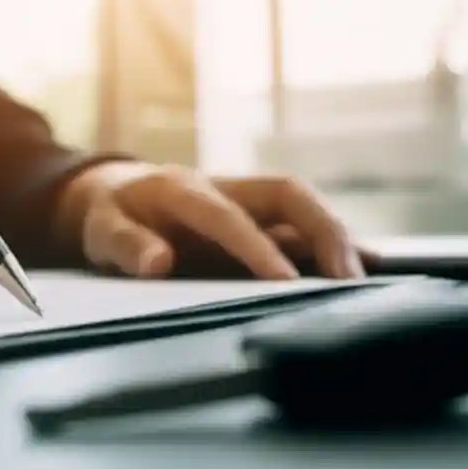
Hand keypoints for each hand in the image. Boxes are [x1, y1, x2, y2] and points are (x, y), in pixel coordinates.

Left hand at [55, 162, 363, 278]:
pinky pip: (301, 225)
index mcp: (181, 188)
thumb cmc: (109, 215)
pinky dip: (332, 244)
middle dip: (320, 230)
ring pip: (302, 207)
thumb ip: (127, 246)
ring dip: (335, 238)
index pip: (226, 215)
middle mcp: (223, 186)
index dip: (256, 246)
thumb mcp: (102, 230)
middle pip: (286, 194)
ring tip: (362, 279)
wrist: (113, 192)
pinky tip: (366, 267)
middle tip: (345, 278)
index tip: (284, 282)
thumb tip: (157, 264)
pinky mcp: (258, 216)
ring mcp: (244, 199)